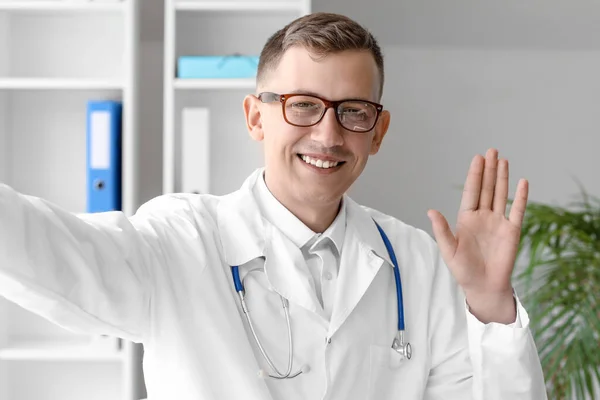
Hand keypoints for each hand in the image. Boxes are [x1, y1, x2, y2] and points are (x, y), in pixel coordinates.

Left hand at [427, 148, 528, 323]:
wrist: (483, 286)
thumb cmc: (463, 270)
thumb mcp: (448, 250)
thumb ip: (442, 230)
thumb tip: (430, 210)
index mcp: (466, 219)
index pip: (471, 192)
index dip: (474, 175)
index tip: (477, 158)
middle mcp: (483, 216)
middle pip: (486, 188)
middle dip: (489, 170)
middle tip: (491, 151)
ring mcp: (498, 222)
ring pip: (501, 194)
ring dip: (502, 177)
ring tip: (503, 159)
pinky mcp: (512, 231)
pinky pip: (518, 210)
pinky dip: (521, 197)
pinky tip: (522, 182)